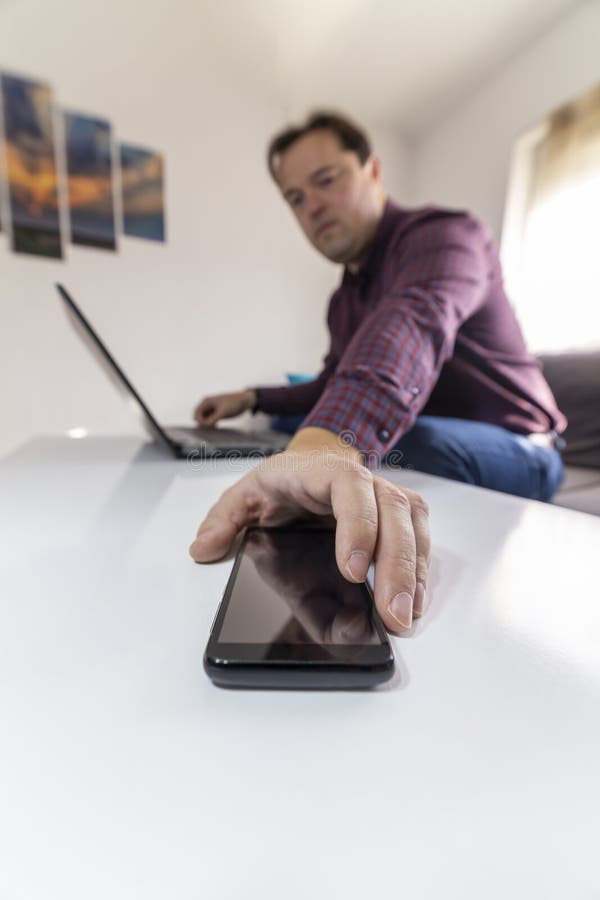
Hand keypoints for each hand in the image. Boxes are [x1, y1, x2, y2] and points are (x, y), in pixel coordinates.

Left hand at [189, 449, 429, 633]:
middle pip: (393, 512)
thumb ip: (224, 520)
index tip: (353, 569)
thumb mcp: (245, 497)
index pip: (350, 487)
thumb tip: (203, 548)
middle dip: (396, 565)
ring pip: (413, 525)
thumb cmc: (281, 484)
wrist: (307, 469)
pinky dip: (421, 571)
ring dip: (414, 572)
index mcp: (321, 470)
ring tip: (405, 616)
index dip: (358, 525)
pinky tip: (415, 603)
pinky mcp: (400, 518)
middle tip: (390, 612)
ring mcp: (385, 497)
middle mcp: (362, 480)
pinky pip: (420, 538)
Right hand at [193, 389, 255, 425]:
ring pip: (204, 419)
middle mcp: (207, 405)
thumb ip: (213, 418)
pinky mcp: (216, 414)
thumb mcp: (223, 411)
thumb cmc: (234, 403)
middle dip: (203, 423)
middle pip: (198, 417)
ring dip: (206, 424)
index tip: (209, 425)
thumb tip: (205, 425)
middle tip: (212, 426)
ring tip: (215, 426)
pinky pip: (209, 420)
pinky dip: (211, 424)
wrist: (245, 401)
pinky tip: (217, 426)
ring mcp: (212, 409)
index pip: (196, 414)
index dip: (200, 421)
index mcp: (206, 401)